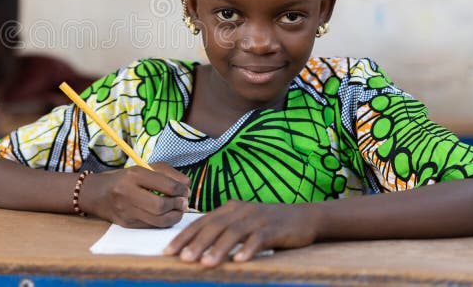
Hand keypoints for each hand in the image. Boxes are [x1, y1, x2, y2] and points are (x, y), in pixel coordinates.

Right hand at [79, 163, 189, 227]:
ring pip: (158, 220)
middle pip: (161, 205)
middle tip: (183, 203)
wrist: (97, 193)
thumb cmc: (125, 178)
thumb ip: (167, 174)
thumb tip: (187, 185)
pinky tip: (166, 216)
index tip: (185, 190)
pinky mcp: (127, 224)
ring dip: (174, 217)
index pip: (165, 185)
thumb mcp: (144, 168)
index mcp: (133, 175)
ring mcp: (126, 210)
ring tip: (178, 210)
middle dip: (177, 205)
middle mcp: (127, 193)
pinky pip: (151, 226)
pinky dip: (163, 222)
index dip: (181, 190)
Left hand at [164, 200, 320, 266]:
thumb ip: (223, 231)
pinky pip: (259, 239)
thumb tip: (196, 249)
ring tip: (205, 264)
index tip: (168, 251)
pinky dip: (248, 249)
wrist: (304, 217)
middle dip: (196, 243)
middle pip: (213, 227)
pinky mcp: (274, 228)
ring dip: (218, 249)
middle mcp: (240, 210)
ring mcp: (257, 218)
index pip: (201, 223)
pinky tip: (239, 261)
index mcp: (229, 208)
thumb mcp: (242, 224)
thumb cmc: (268, 224)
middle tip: (182, 259)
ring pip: (233, 233)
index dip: (184, 236)